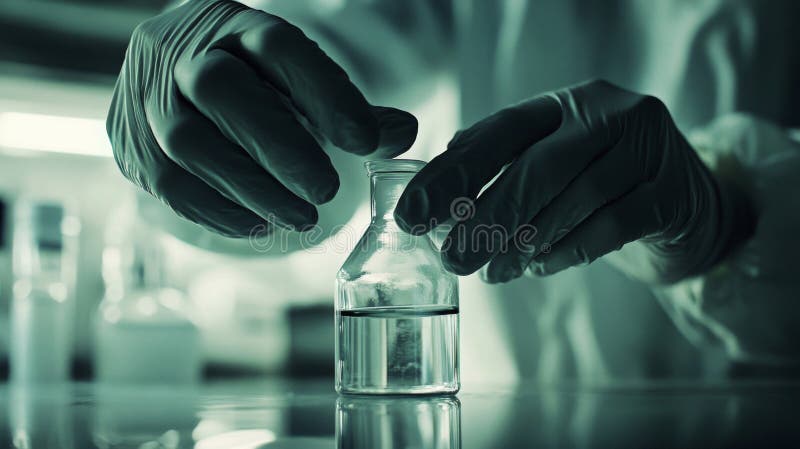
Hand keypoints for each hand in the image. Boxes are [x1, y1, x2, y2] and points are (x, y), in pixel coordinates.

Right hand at [108, 0, 416, 236]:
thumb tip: (402, 135)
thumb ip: (348, 108)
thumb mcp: (299, 81)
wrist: (176, 79)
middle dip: (279, 149)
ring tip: (302, 220)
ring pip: (187, 144)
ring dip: (251, 190)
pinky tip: (257, 225)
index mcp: (235, 25)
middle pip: (221, 92)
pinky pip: (166, 184)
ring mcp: (145, 95)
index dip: (324, 93)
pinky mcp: (127, 141)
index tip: (365, 142)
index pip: (279, 47)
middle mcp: (181, 52)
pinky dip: (217, 211)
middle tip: (327, 193)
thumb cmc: (253, 82)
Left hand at [396, 80, 741, 283]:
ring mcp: (648, 149)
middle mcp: (609, 114)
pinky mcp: (672, 192)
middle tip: (453, 259)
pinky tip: (539, 267)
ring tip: (492, 271)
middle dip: (487, 217)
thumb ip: (500, 165)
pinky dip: (569, 250)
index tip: (414, 214)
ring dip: (525, 241)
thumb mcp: (551, 161)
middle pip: (537, 166)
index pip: (500, 132)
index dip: (453, 174)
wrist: (687, 202)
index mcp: (566, 103)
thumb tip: (435, 188)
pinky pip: (612, 225)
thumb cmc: (600, 182)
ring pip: (574, 197)